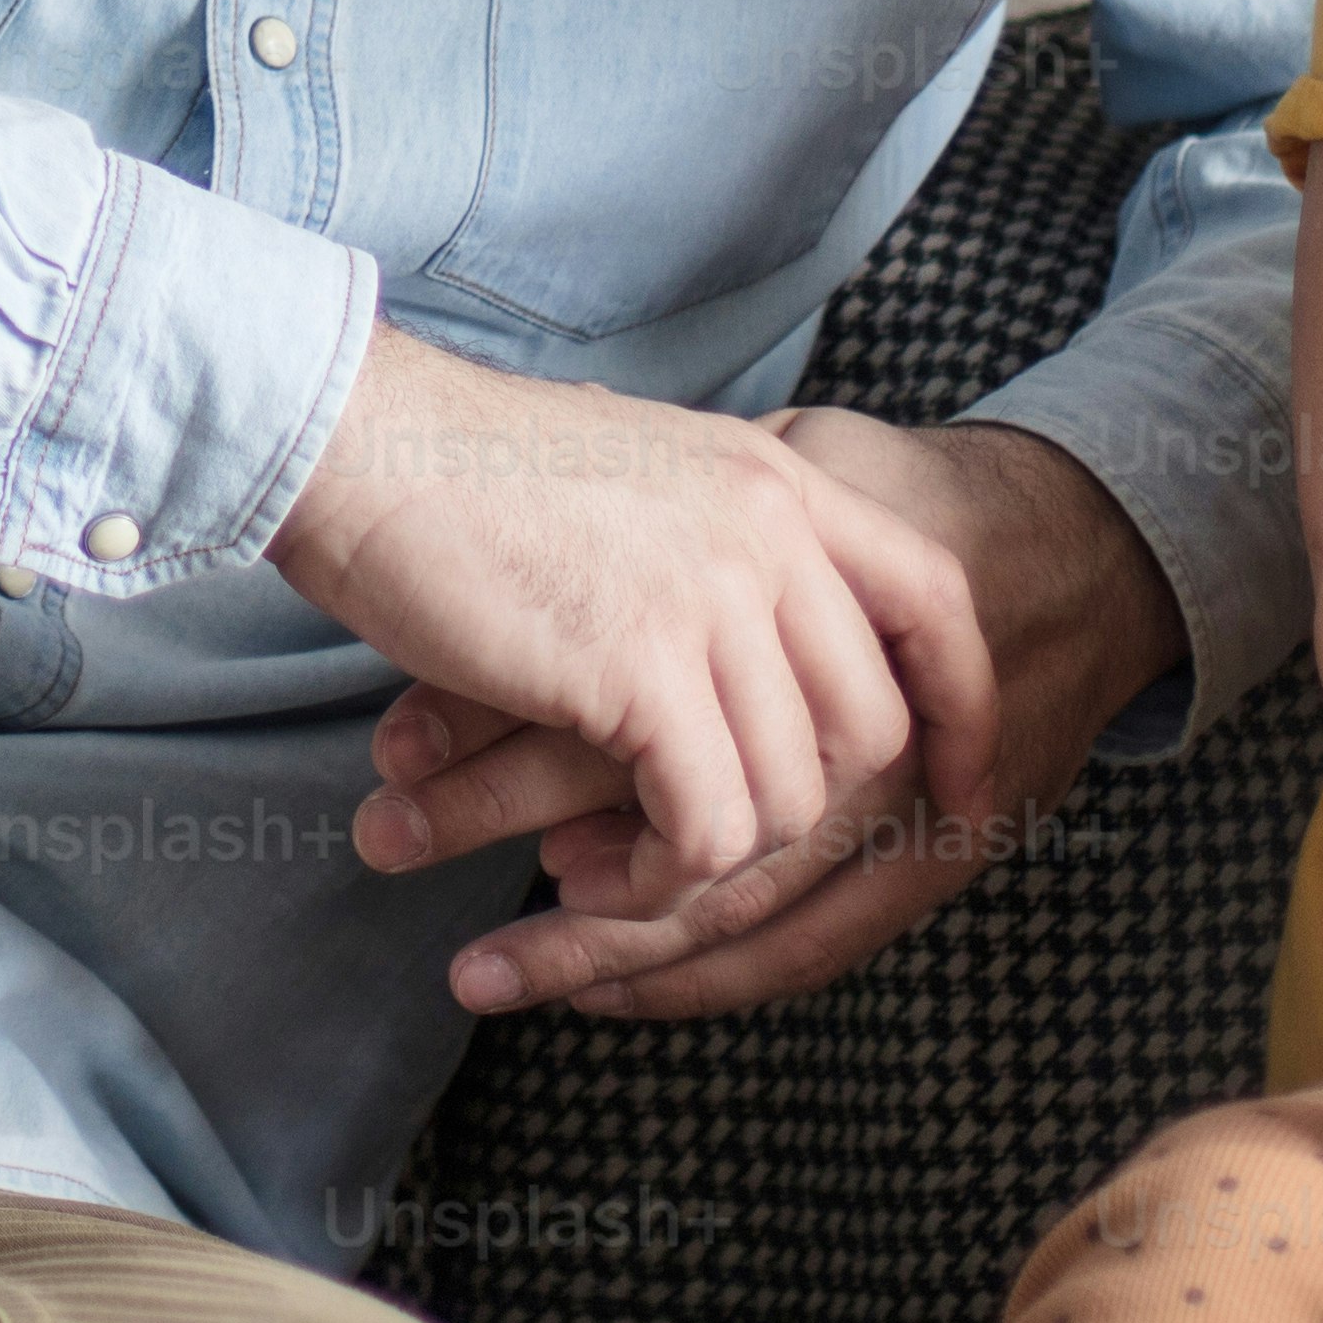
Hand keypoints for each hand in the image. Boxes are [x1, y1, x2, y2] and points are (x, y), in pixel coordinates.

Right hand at [272, 341, 992, 904]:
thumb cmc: (461, 474)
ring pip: (788, 794)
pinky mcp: (641, 670)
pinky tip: (587, 871)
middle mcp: (768, 529)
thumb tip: (734, 638)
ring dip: (710, 857)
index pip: (934, 596)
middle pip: (868, 724)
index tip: (965, 783)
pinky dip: (656, 877)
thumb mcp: (638, 476)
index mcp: (776, 477)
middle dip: (804, 812)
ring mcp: (712, 596)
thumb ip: (713, 539)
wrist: (358, 445)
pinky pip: (707, 826)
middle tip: (708, 846)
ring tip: (616, 864)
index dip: (964, 702)